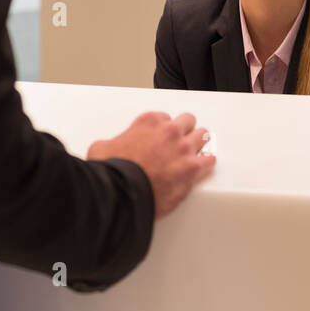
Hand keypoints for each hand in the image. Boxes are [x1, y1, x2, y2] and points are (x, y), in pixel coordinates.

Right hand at [88, 111, 214, 219]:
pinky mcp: (192, 169)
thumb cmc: (113, 172)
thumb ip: (110, 143)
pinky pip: (209, 160)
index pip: (164, 117)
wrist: (122, 193)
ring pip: (203, 136)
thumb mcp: (100, 148)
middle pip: (187, 121)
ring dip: (198, 143)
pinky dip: (206, 163)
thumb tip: (105, 148)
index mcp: (148, 122)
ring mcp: (183, 149)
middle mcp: (169, 132)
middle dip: (184, 130)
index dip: (162, 129)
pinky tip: (203, 166)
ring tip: (196, 150)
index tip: (160, 137)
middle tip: (180, 140)